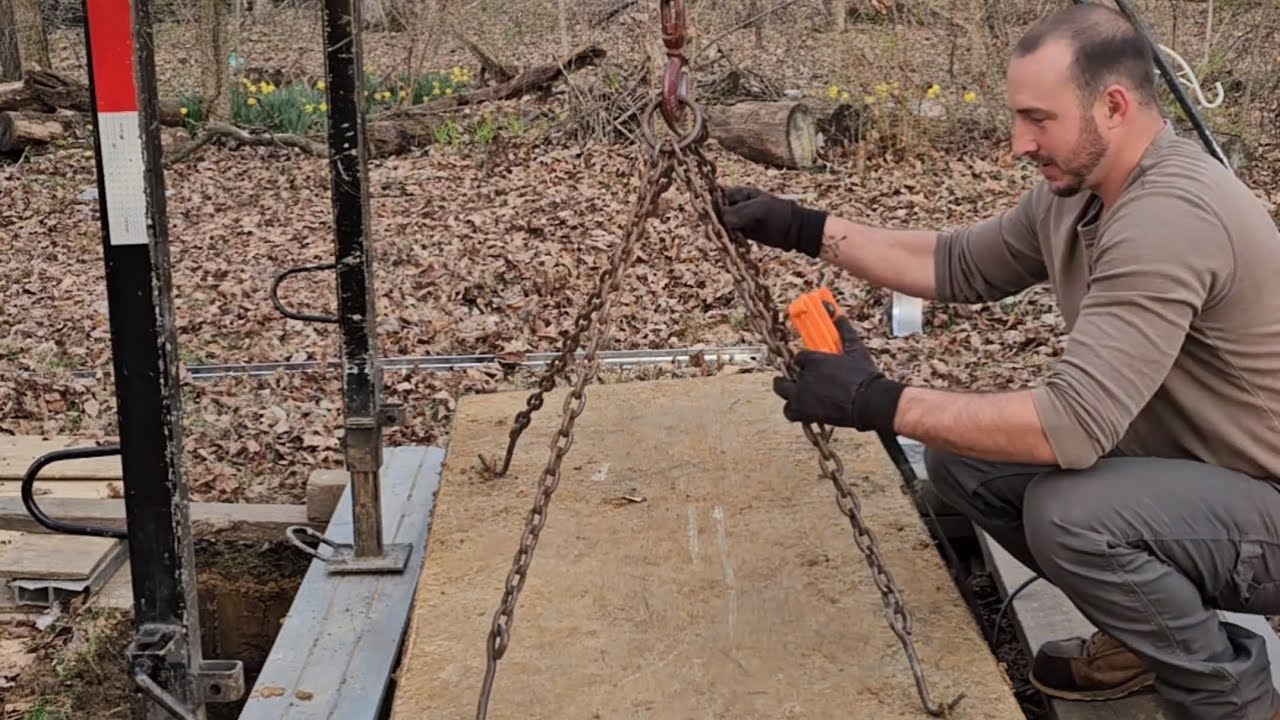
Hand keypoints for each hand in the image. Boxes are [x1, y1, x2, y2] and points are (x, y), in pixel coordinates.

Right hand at [718, 186, 826, 257]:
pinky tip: (729, 241)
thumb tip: (722, 219)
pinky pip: (730, 234)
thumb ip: (740, 212)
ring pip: (722, 224)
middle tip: (714, 229)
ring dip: (720, 230)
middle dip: (715, 219)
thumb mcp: (760, 209)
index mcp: (740, 194)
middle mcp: (737, 205)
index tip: (708, 215)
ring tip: (722, 236)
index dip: (712, 205)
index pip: (719, 197)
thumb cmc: (780, 214)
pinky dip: (728, 238)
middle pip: (718, 211)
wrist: (795, 230)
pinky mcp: (743, 232)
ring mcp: (739, 219)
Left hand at [772, 304, 904, 431]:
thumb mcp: (855, 349)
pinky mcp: (805, 413)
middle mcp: (803, 377)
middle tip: (798, 376)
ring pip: (784, 392)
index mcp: (813, 360)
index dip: (805, 360)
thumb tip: (837, 315)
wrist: (869, 402)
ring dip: (789, 392)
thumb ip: (844, 331)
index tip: (810, 362)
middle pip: (786, 374)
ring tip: (799, 393)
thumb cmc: (864, 375)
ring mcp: (802, 396)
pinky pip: (791, 412)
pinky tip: (804, 408)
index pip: (800, 357)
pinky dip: (794, 410)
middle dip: (790, 375)